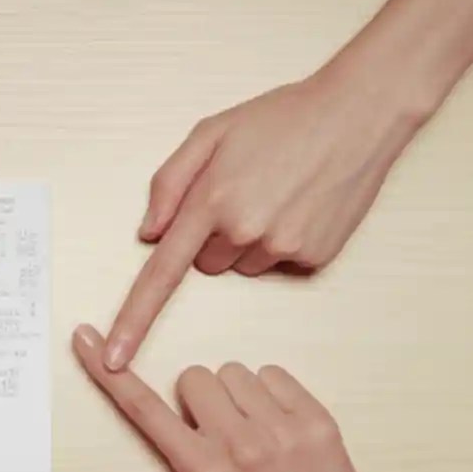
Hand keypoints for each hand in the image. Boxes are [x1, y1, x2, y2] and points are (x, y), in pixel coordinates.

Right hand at [69, 325, 472, 471]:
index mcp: (203, 471)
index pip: (143, 408)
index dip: (108, 372)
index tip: (88, 339)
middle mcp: (240, 444)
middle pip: (193, 377)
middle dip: (195, 400)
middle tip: (213, 436)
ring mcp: (282, 429)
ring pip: (234, 372)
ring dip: (233, 396)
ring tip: (249, 435)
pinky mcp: (316, 420)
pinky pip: (275, 374)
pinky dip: (269, 393)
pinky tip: (275, 428)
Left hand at [104, 64, 429, 369]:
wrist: (357, 115)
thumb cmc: (281, 118)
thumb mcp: (211, 132)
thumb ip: (169, 183)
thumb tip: (148, 233)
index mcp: (213, 200)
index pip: (162, 273)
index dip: (133, 319)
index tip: (114, 356)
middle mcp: (246, 232)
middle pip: (205, 265)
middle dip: (212, 237)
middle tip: (244, 192)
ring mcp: (283, 249)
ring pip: (242, 267)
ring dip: (249, 240)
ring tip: (276, 194)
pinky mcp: (314, 258)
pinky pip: (278, 265)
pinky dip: (283, 242)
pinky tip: (301, 205)